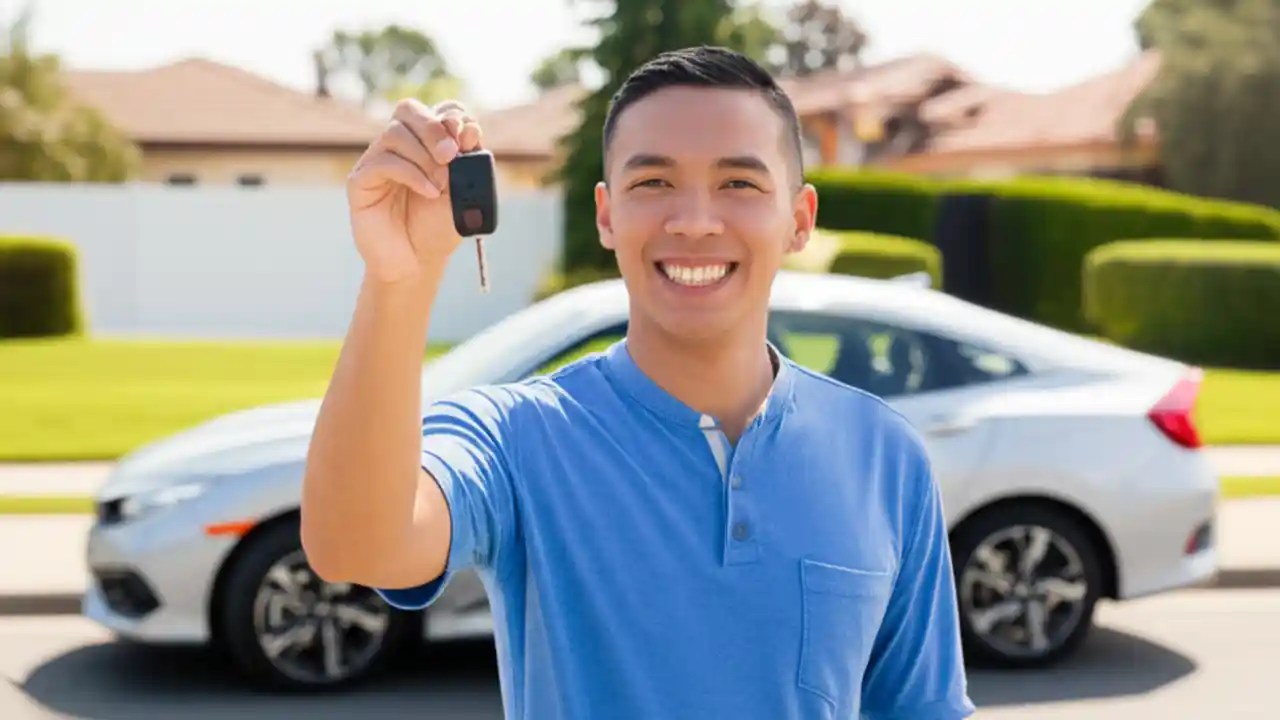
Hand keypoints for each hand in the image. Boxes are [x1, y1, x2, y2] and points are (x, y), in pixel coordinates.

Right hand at [346, 99, 483, 284]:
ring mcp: (376, 161)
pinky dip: (412, 174)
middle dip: (434, 128)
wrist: (417, 262)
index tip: (468, 138)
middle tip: (451, 154)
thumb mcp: (462, 192)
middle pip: (408, 110)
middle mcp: (398, 146)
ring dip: (424, 156)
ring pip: (395, 133)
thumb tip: (469, 127)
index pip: (435, 109)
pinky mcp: (360, 182)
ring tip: (440, 185)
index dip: (452, 116)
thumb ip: (467, 160)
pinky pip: (383, 162)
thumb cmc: (437, 227)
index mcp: (425, 143)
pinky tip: (429, 192)